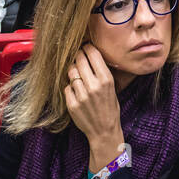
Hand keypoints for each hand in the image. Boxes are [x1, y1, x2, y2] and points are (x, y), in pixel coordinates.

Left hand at [63, 44, 122, 169]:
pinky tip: (76, 90)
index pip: (92, 54)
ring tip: (78, 74)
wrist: (104, 131)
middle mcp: (93, 85)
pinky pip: (67, 86)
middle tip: (78, 56)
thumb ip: (101, 72)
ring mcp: (81, 95)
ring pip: (71, 72)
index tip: (85, 47)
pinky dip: (70, 87)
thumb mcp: (112, 87)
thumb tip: (90, 55)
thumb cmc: (110, 107)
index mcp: (106, 79)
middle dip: (78, 55)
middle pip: (79, 59)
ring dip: (73, 71)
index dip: (87, 47)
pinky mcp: (72, 103)